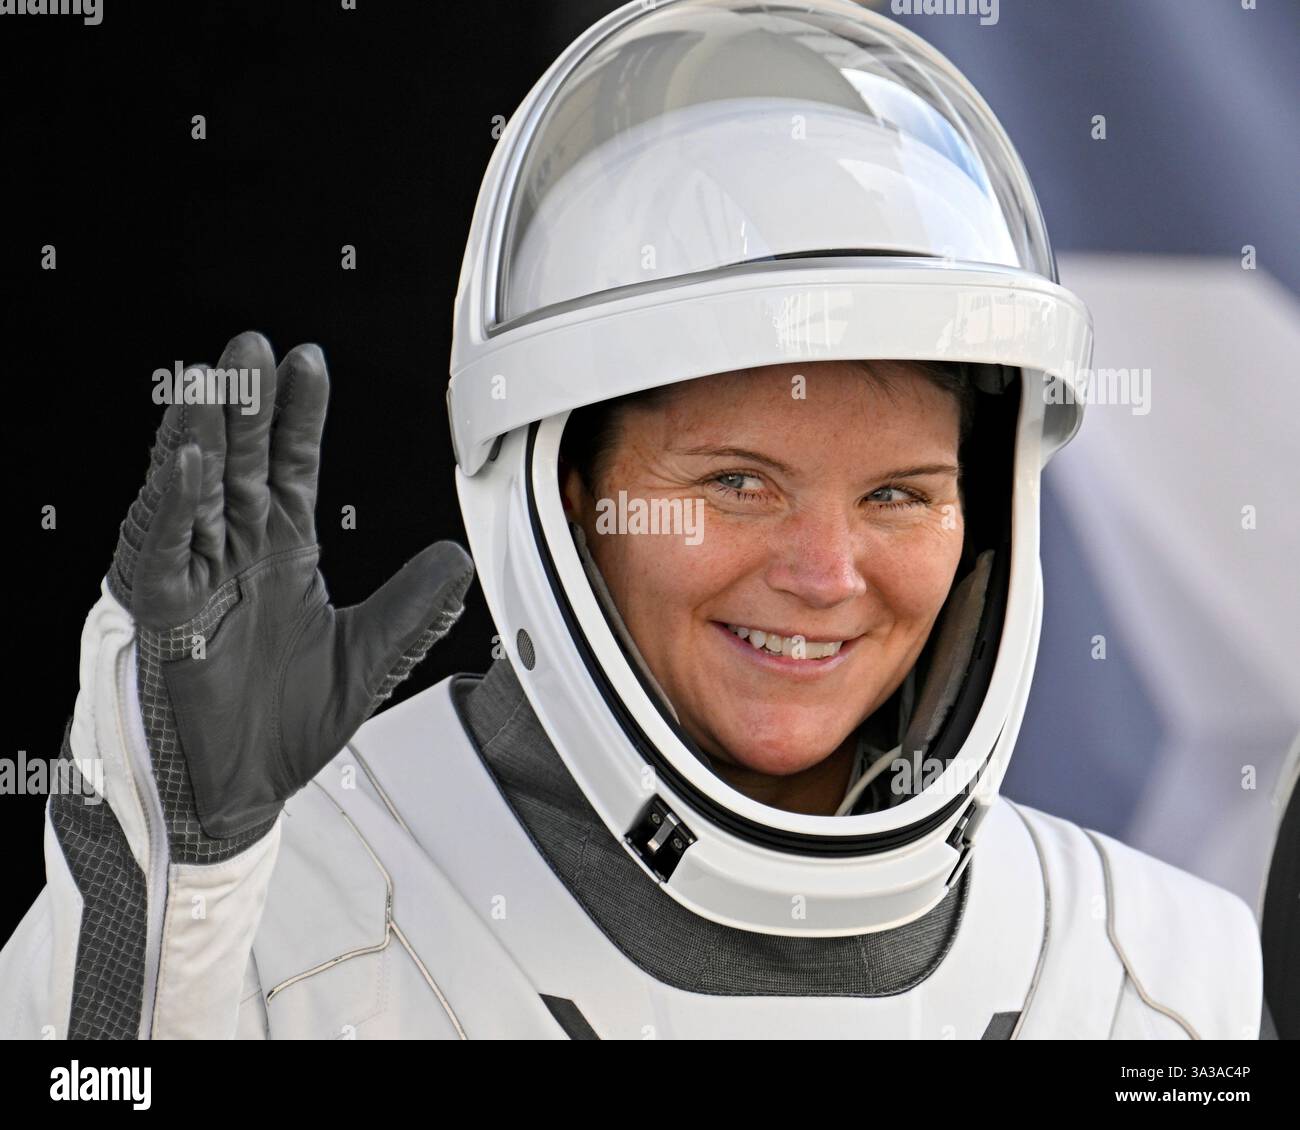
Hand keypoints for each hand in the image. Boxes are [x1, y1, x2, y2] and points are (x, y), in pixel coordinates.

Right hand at [109, 331, 473, 847]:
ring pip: (193, 494)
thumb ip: (413, 606)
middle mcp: (234, 556)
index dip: (297, 417)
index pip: (288, 468)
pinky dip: (174, 509)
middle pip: (239, 465)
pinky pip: (162, 552)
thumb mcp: (370, 658)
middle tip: (251, 347)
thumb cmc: (287, 728)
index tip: (307, 363)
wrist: (239, 794)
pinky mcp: (163, 617)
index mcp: (281, 556)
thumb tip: (460, 558)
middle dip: (245, 406)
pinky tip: (191, 465)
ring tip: (215, 383)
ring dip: (202, 438)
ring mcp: (195, 581)